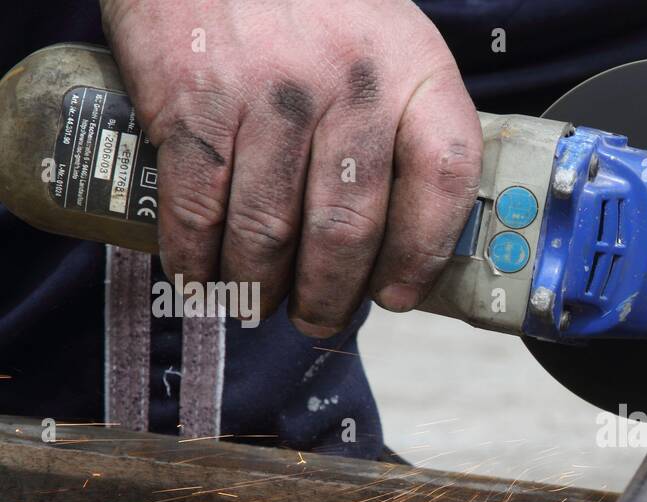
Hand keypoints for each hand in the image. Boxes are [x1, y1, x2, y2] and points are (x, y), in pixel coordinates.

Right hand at [100, 0, 481, 336]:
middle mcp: (349, 83)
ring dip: (262, 286)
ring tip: (259, 303)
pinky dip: (196, 256)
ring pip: (271, 231)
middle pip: (350, 227)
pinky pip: (200, 206)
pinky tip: (200, 274)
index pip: (444, 177)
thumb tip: (400, 242)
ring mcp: (270, 93)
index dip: (423, 251)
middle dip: (331, 295)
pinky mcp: (194, 100)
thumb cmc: (311, 4)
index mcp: (414, 68)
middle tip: (319, 319)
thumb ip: (402, 124)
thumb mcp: (386, 44)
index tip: (399, 294)